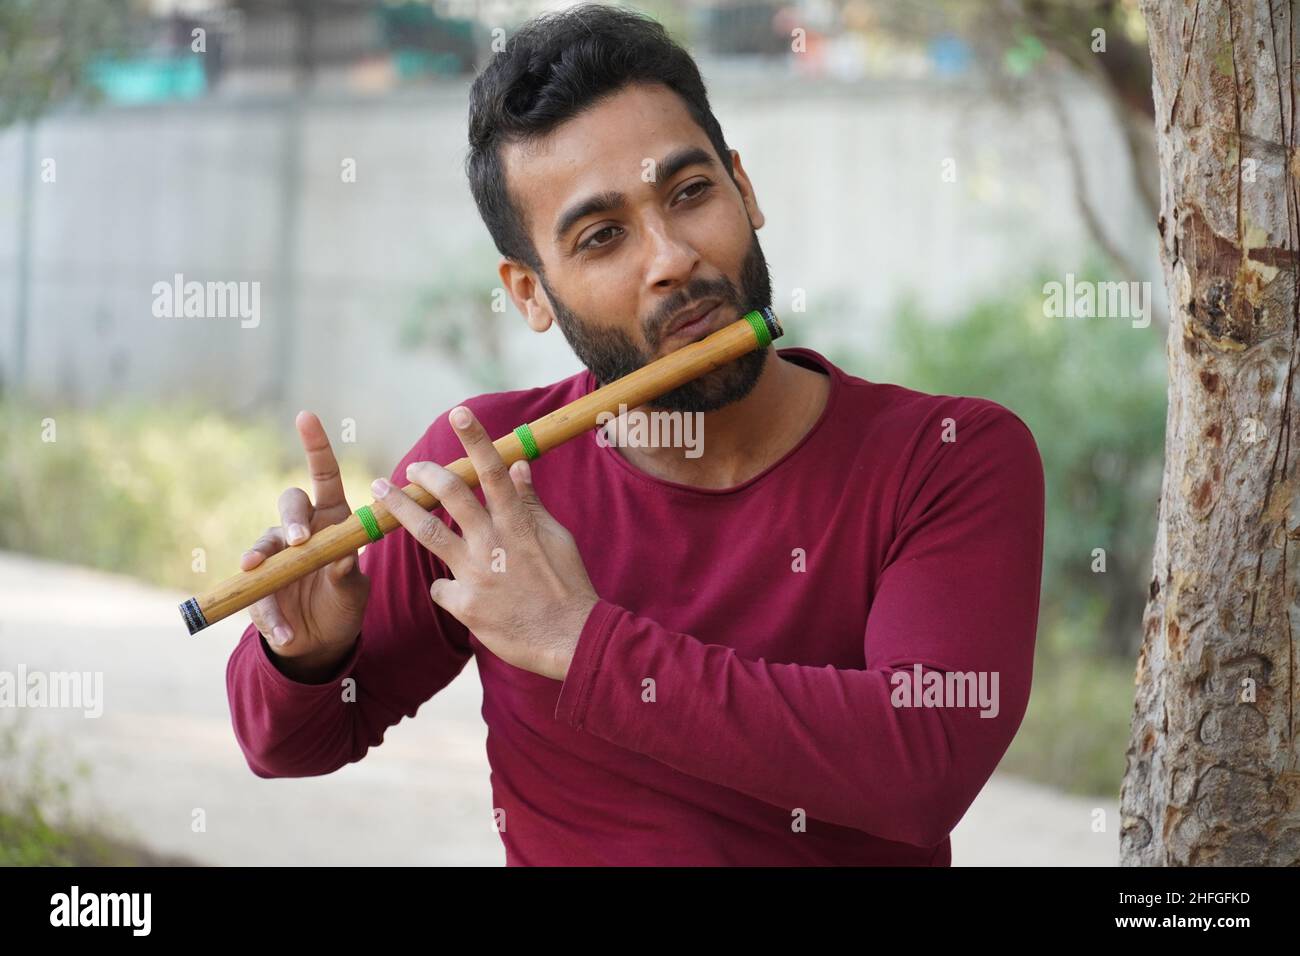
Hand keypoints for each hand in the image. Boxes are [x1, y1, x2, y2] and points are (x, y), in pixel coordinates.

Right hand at [241, 411, 370, 666]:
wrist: (321, 643)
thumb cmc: (344, 605)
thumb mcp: (353, 591)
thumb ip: (348, 574)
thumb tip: (343, 559)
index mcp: (333, 521)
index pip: (324, 476)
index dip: (316, 446)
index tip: (306, 416)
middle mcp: (302, 531)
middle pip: (291, 504)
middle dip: (293, 518)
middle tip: (298, 540)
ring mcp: (276, 555)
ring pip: (264, 545)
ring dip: (268, 567)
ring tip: (279, 598)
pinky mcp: (259, 585)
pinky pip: (258, 594)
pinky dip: (272, 618)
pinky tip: (286, 634)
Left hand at [370, 405, 597, 680]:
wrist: (571, 639)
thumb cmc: (568, 586)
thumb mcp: (557, 539)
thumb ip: (532, 504)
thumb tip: (517, 466)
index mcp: (518, 523)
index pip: (492, 471)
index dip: (475, 439)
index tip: (459, 413)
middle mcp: (493, 543)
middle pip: (451, 495)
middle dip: (426, 474)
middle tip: (411, 466)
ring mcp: (475, 574)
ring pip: (428, 533)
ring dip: (401, 509)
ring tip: (381, 492)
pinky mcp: (464, 606)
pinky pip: (441, 588)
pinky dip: (445, 586)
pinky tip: (453, 590)